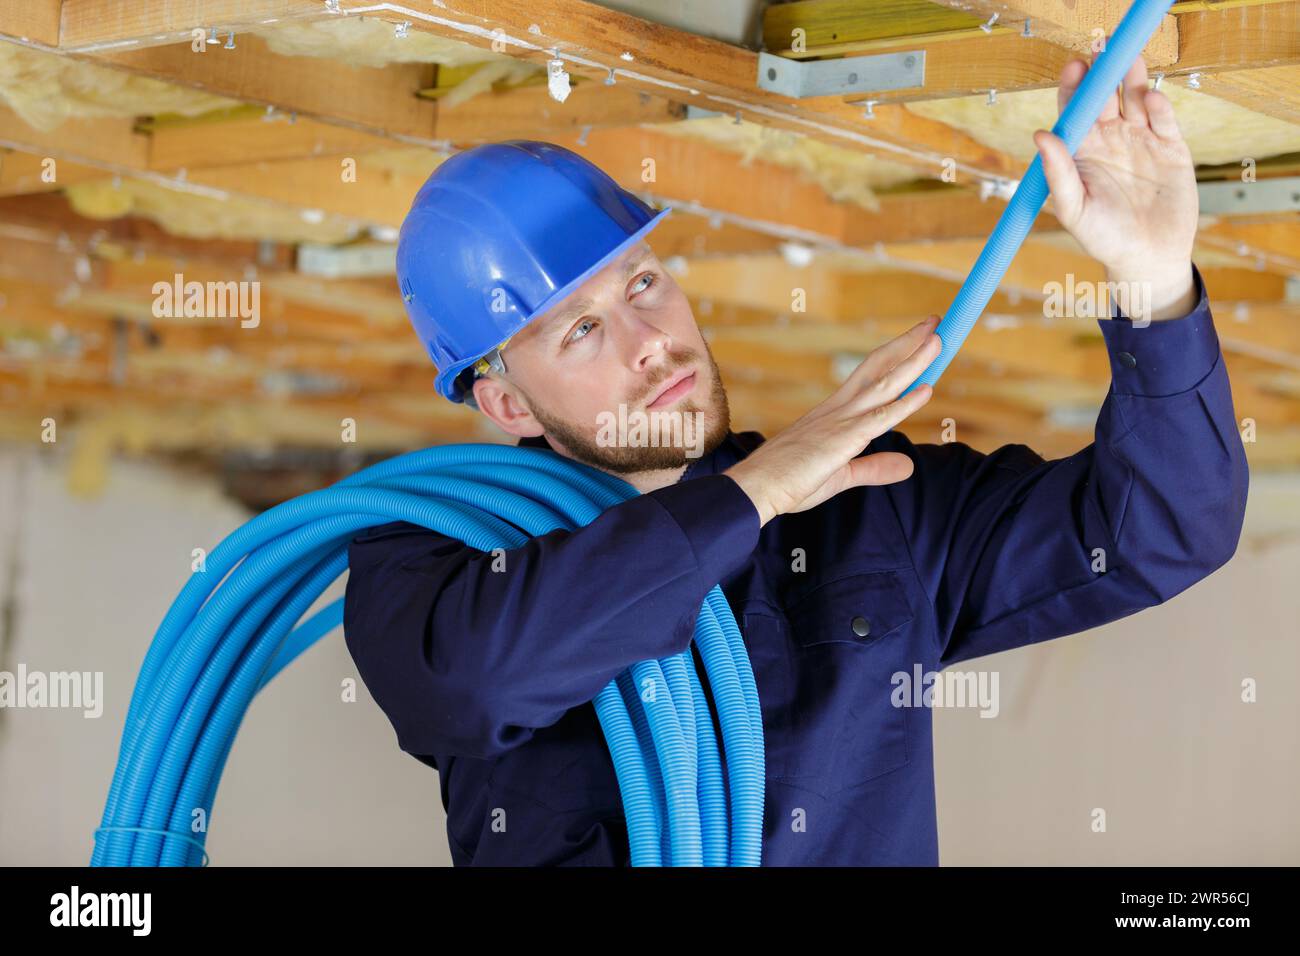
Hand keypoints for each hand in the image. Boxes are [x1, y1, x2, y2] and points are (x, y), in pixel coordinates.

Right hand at [725, 316, 938, 526]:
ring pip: (885, 385)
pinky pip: (880, 419)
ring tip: (938, 339)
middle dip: (909, 344)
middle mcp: (839, 409)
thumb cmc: (788, 482)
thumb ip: (874, 467)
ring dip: (914, 361)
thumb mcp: (840, 474)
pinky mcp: (842, 441)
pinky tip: (927, 389)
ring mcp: (841, 422)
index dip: (897, 357)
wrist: (755, 488)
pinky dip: (905, 404)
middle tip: (935, 323)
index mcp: (835, 414)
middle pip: (880, 368)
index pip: (872, 377)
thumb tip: (906, 465)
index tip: (919, 340)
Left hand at [1033, 53, 1198, 320]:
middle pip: (1105, 97)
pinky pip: (1164, 119)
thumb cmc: (1103, 239)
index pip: (1074, 112)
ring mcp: (1141, 141)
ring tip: (1127, 57)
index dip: (1073, 88)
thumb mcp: (1075, 209)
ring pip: (1135, 99)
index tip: (1073, 68)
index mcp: (1082, 152)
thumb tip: (1039, 134)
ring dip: (1131, 78)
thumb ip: (1059, 172)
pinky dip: (1158, 106)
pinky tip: (1149, 98)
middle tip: (1099, 49)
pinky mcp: (1171, 147)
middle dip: (1102, 72)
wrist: (1148, 259)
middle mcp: (1110, 141)